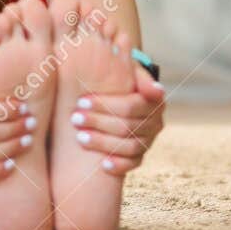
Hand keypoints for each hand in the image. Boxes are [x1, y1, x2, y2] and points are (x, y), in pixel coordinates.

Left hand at [76, 60, 165, 176]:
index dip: (105, 105)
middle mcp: (156, 120)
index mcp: (154, 98)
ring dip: (103, 142)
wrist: (118, 93)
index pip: (131, 105)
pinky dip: (119, 164)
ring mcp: (150, 139)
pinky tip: (102, 164)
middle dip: (98, 122)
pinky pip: (134, 164)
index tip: (81, 101)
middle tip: (73, 119)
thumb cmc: (116, 77)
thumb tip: (144, 73)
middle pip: (128, 125)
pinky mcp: (141, 155)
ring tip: (80, 138)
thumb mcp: (122, 67)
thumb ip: (126, 64)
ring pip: (130, 145)